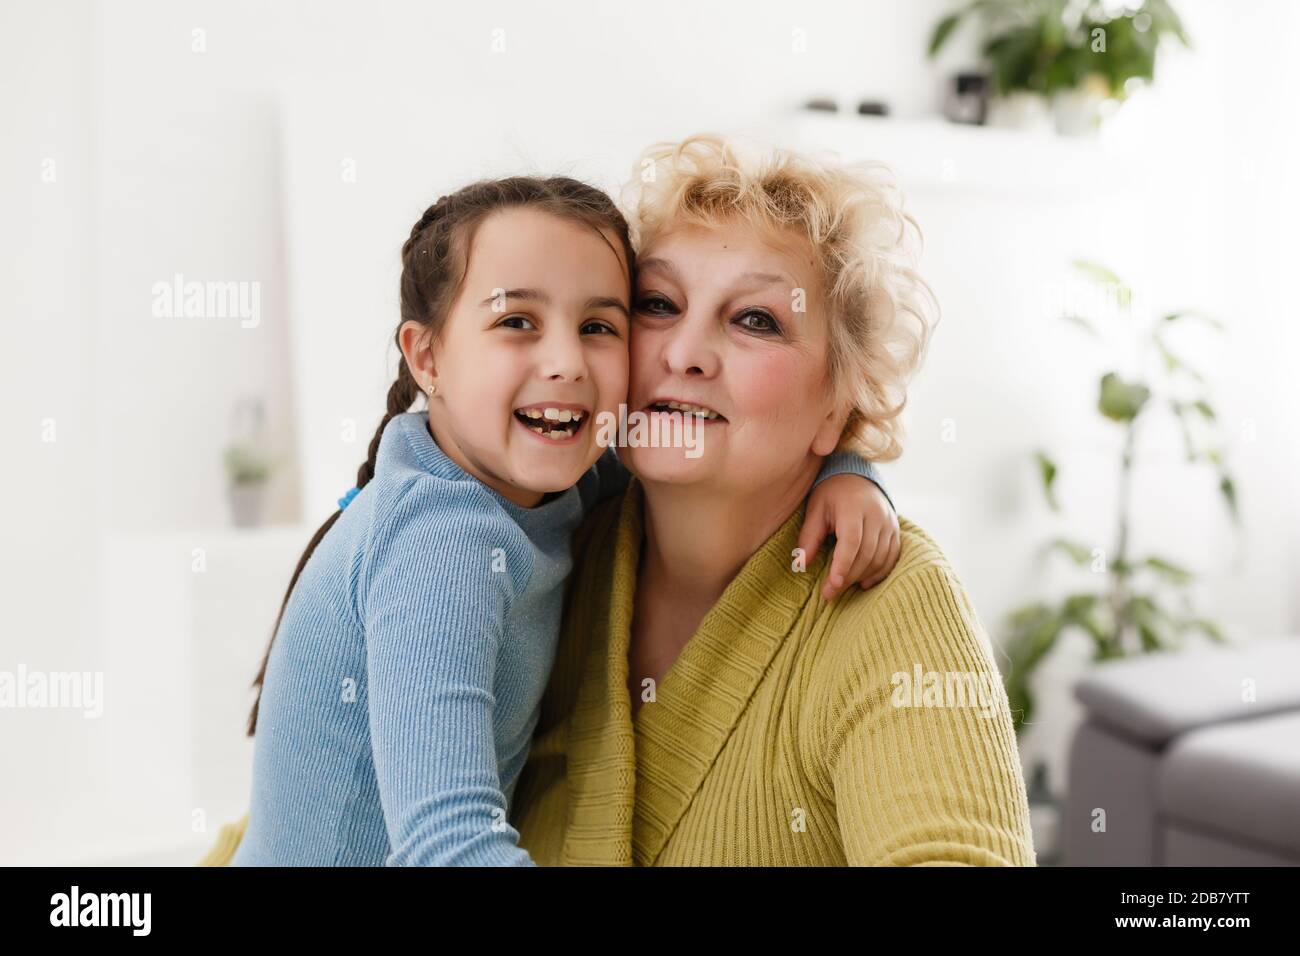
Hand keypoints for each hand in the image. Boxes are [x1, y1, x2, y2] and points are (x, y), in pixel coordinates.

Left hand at [797, 474, 901, 600]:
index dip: (842, 565)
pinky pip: (892, 557)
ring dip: (862, 576)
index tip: (832, 586)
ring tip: (842, 587)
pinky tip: (863, 582)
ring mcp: (889, 522)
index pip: (851, 541)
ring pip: (880, 558)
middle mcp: (876, 514)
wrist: (857, 477)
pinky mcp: (896, 530)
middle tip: (830, 593)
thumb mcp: (816, 509)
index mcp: (854, 506)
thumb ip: (809, 536)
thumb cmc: (831, 494)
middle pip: (866, 553)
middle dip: (848, 576)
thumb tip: (800, 564)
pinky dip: (879, 573)